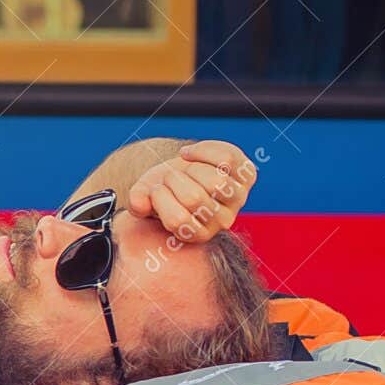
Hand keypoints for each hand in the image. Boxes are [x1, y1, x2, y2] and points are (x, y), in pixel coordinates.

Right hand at [127, 141, 255, 241]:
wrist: (184, 172)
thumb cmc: (165, 188)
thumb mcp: (145, 196)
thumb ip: (137, 202)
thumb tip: (139, 203)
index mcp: (197, 234)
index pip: (177, 220)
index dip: (159, 198)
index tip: (155, 190)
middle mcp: (222, 221)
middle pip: (194, 198)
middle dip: (172, 180)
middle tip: (168, 177)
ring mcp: (238, 199)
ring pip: (215, 181)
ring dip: (191, 167)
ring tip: (183, 166)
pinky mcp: (247, 176)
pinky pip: (227, 158)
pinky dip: (203, 150)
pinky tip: (191, 153)